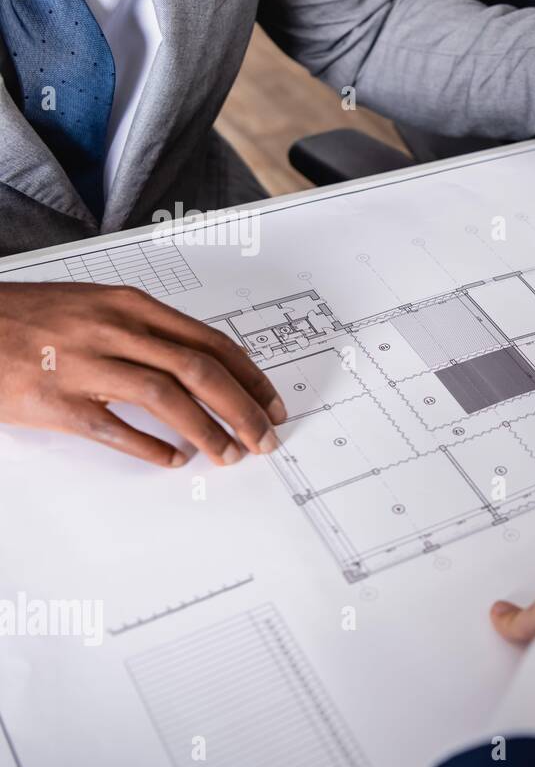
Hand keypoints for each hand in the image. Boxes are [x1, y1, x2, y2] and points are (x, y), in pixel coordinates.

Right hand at [0, 283, 285, 467]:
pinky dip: (152, 447)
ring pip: (168, 398)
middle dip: (243, 410)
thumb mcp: (97, 307)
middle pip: (201, 371)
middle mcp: (114, 330)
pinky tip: (174, 460)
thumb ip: (148, 332)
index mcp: (131, 305)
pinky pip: (116, 430)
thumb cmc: (31, 318)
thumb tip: (205, 368)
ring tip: (228, 455)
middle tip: (264, 439)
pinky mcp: (56, 402)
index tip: (271, 404)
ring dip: (208, 431)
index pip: (212, 343)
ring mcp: (85, 365)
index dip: (251, 378)